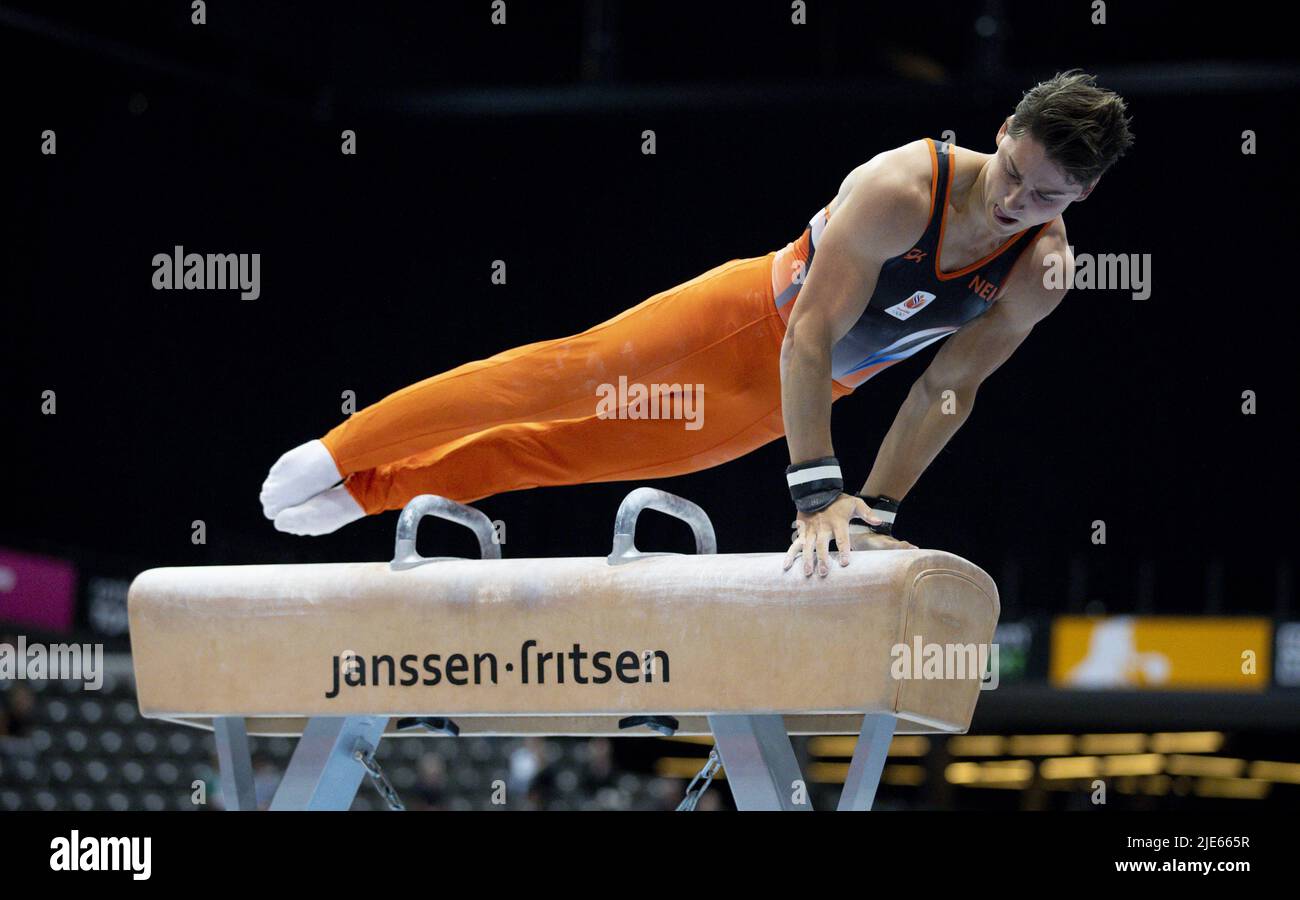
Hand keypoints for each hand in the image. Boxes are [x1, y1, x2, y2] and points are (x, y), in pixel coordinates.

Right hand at [782, 493, 908, 577]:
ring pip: (807, 547)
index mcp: (837, 523)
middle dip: (822, 559)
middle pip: (822, 545)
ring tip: (808, 573)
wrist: (816, 490)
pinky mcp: (802, 532)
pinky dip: (790, 555)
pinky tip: (787, 566)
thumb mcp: (855, 503)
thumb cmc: (838, 501)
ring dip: (807, 560)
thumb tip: (879, 522)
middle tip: (824, 572)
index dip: (844, 551)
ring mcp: (811, 530)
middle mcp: (823, 527)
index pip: (842, 539)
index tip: (845, 563)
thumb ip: (867, 513)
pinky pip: (795, 544)